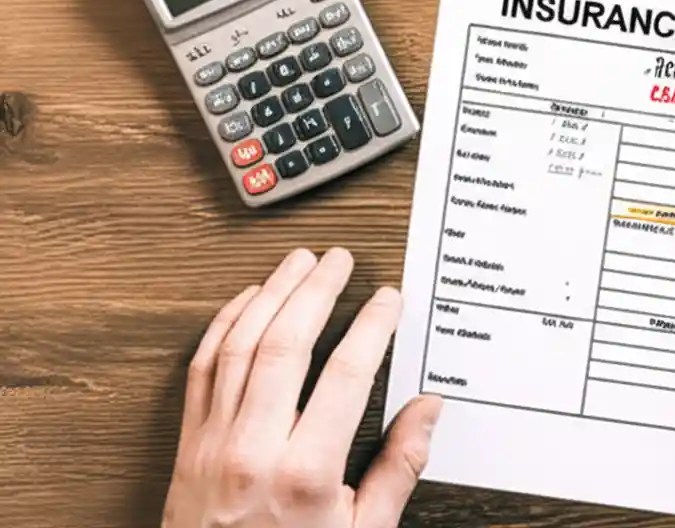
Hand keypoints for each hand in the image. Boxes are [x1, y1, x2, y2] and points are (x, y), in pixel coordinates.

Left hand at [162, 247, 442, 527]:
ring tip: (296, 263)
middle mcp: (253, 449)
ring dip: (270, 295)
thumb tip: (427, 412)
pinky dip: (223, 326)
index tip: (388, 300)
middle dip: (316, 291)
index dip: (372, 326)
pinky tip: (245, 301)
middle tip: (339, 260)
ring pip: (239, 345)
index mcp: (305, 472)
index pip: (346, 374)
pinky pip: (202, 368)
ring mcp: (214, 443)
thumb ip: (397, 469)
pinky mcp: (189, 446)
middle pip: (285, 344)